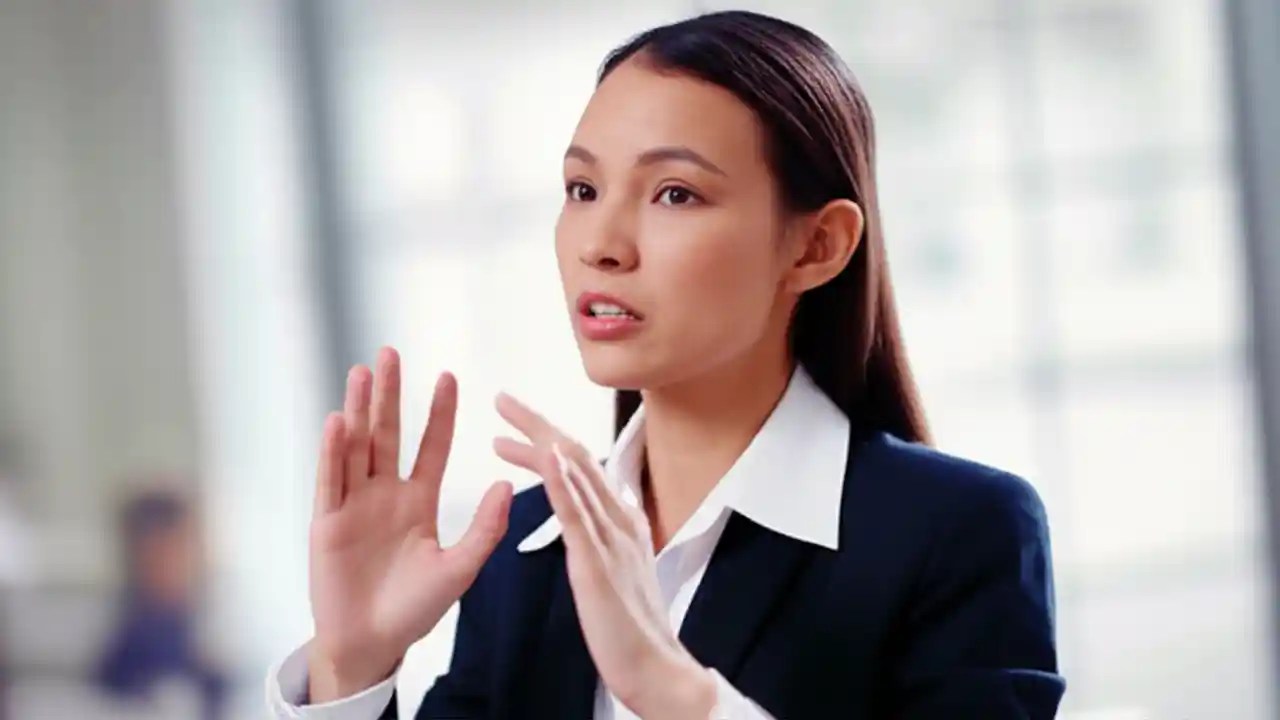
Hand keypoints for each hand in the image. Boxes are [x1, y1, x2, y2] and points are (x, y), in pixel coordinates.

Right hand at [307, 348, 512, 701]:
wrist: (372, 645)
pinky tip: (337, 420)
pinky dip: (333, 451)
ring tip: (362, 371)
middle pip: (387, 434)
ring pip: (356, 447)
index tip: (447, 376)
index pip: (430, 446)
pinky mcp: (328, 523)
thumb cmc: (415, 609)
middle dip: (390, 394)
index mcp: (418, 501)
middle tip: (390, 352)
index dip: (438, 413)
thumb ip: (484, 528)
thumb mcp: (459, 569)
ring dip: (358, 409)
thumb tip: (510, 486)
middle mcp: (385, 495)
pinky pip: (331, 480)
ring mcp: (354, 505)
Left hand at [493, 394, 716, 718]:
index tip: (520, 424)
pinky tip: (544, 458)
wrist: (657, 668)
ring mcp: (610, 538)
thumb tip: (602, 511)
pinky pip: (577, 514)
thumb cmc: (634, 628)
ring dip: (538, 440)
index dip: (550, 438)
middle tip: (502, 400)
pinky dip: (561, 481)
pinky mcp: (597, 563)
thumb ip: (613, 536)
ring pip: (575, 475)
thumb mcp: (623, 569)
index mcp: (623, 521)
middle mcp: (619, 519)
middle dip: (537, 424)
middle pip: (576, 456)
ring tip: (505, 420)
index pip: (583, 466)